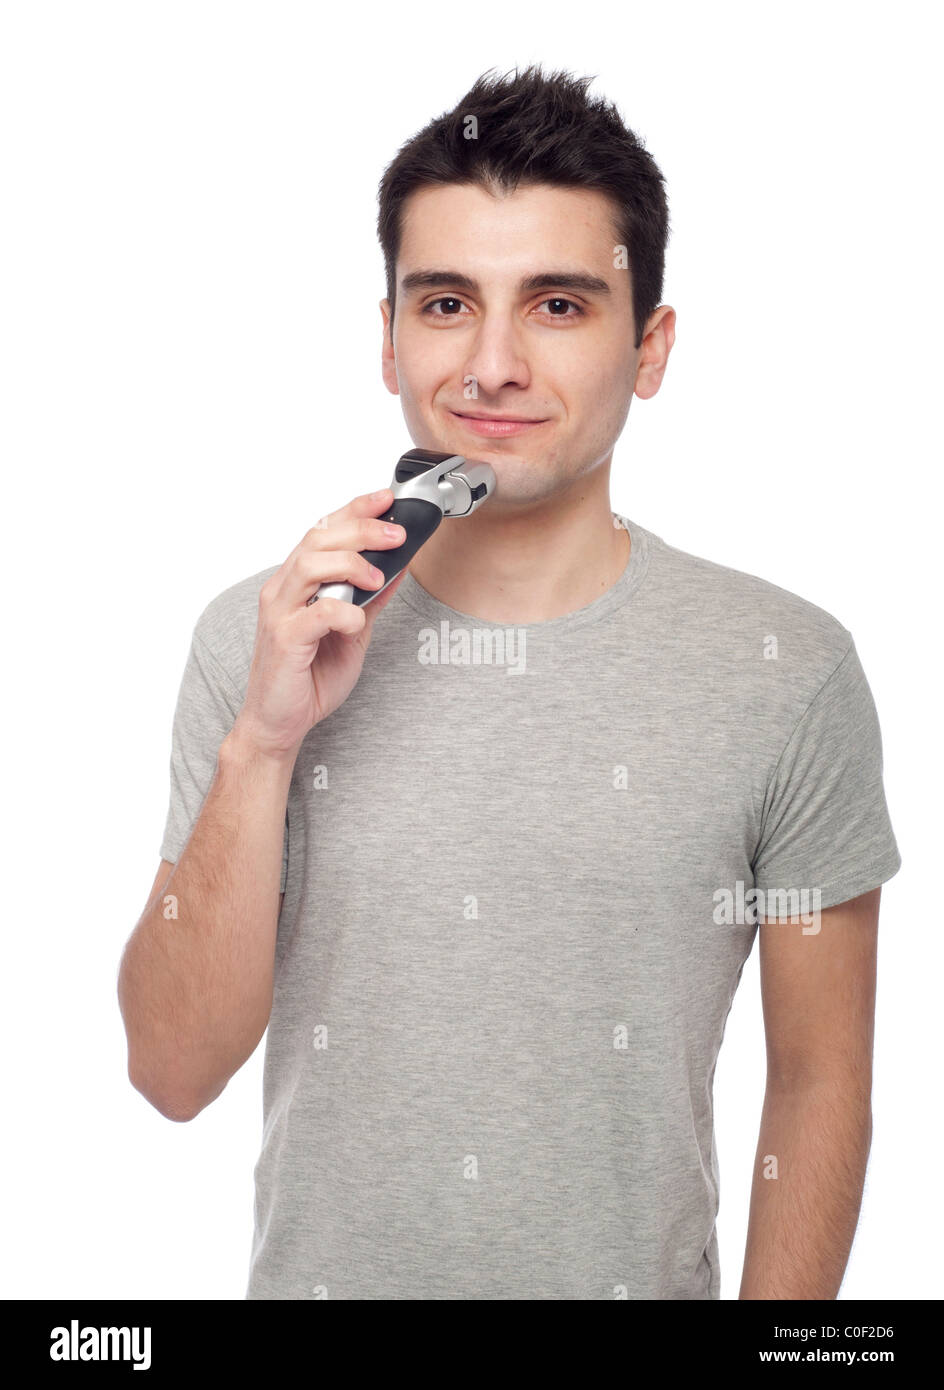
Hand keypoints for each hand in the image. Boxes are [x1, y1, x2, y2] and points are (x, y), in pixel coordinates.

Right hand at [230, 488, 406, 760]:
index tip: (386, 498)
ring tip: (378, 575)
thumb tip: (399, 568)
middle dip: (361, 529)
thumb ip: (371, 600)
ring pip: (310, 564)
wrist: (279, 722)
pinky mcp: (283, 640)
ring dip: (350, 563)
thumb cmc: (309, 678)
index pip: (322, 530)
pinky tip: (357, 621)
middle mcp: (283, 590)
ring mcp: (279, 613)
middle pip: (317, 538)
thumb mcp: (353, 632)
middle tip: (396, 533)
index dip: (354, 509)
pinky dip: (343, 612)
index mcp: (297, 582)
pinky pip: (315, 613)